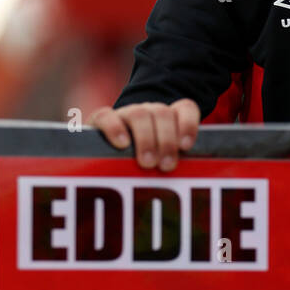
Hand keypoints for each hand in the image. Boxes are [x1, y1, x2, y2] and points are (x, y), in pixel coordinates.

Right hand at [87, 98, 201, 170]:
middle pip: (163, 113)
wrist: (102, 154)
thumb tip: (188, 181)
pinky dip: (115, 128)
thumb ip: (173, 165)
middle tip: (166, 166)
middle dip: (167, 141)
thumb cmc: (140, 166)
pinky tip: (122, 145)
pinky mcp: (100, 120)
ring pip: (139, 114)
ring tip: (147, 162)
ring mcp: (125, 114)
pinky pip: (107, 116)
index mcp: (168, 119)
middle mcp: (148, 112)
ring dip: (146, 139)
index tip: (186, 146)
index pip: (184, 108)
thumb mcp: (160, 165)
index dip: (188, 124)